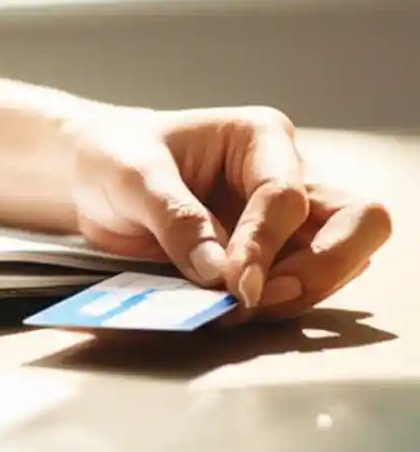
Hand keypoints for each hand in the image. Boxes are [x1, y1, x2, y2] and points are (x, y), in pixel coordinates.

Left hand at [70, 106, 391, 320]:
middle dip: (323, 268)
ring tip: (232, 311)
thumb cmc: (114, 156)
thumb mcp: (132, 177)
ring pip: (339, 262)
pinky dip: (273, 306)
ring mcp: (285, 220)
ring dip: (295, 295)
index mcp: (260, 139)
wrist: (92, 175)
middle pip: (358, 221)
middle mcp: (288, 175)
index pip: (287, 196)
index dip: (263, 245)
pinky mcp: (269, 256)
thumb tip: (217, 273)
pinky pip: (299, 286)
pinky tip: (227, 312)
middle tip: (261, 297)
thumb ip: (176, 220)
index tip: (232, 283)